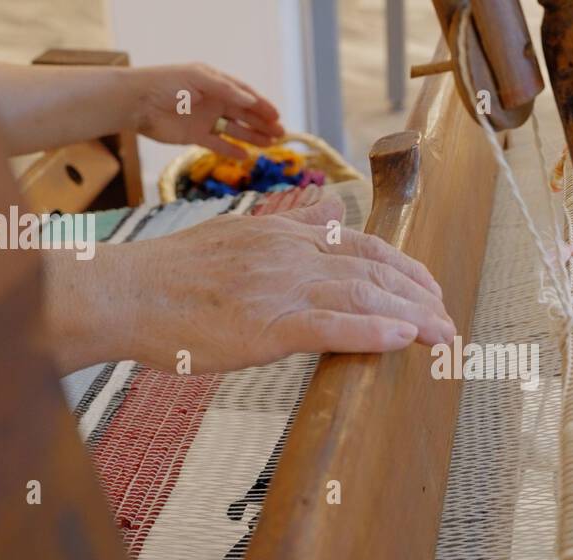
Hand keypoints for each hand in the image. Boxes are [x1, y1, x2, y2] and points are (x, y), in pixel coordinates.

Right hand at [46, 197, 454, 374]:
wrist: (126, 293)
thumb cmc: (175, 274)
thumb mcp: (238, 230)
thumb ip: (291, 222)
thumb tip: (332, 205)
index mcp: (284, 234)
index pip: (361, 245)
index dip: (402, 267)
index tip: (427, 287)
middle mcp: (290, 254)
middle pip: (373, 270)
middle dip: (418, 295)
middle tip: (446, 318)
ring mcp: (280, 287)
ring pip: (363, 297)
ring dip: (410, 318)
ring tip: (441, 334)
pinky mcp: (267, 324)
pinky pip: (333, 326)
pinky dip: (372, 332)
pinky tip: (402, 340)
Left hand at [133, 63, 285, 157]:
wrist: (137, 102)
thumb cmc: (166, 84)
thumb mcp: (198, 79)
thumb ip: (226, 90)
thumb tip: (251, 101)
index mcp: (214, 83)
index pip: (244, 94)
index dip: (261, 105)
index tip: (277, 115)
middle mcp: (212, 101)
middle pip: (243, 113)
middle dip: (262, 123)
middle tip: (281, 134)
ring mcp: (204, 119)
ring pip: (234, 130)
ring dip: (252, 136)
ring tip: (270, 145)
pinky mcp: (194, 136)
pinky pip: (218, 144)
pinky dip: (231, 150)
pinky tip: (246, 156)